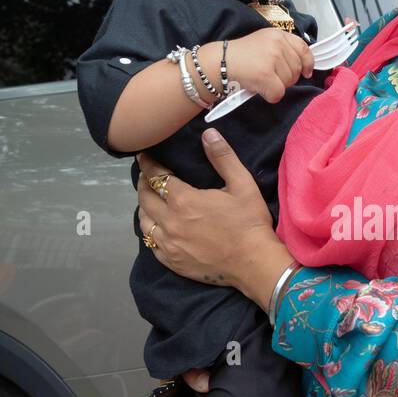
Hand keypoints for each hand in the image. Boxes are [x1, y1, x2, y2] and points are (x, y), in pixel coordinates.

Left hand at [137, 136, 297, 309]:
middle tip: (146, 175)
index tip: (144, 157)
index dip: (148, 164)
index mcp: (184, 200)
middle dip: (143, 183)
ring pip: (144, 221)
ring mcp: (169, 244)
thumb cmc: (249, 223)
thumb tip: (208, 133)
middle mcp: (170, 222)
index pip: (156, 177)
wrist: (254, 263)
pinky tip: (156, 225)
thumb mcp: (242, 185)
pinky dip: (150, 230)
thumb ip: (223, 158)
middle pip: (145, 198)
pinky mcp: (172, 261)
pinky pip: (150, 243)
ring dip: (144, 207)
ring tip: (149, 199)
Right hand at [227, 28, 313, 102]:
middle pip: (296, 70)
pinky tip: (260, 88)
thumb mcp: (265, 42)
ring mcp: (272, 58)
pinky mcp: (265, 74)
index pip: (304, 48)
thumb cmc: (242, 55)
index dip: (307, 63)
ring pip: (288, 83)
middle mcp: (277, 44)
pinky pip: (278, 93)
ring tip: (261, 80)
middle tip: (270, 77)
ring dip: (277, 86)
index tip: (306, 72)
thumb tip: (303, 68)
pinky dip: (270, 95)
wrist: (220, 62)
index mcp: (278, 35)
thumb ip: (283, 49)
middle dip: (287, 78)